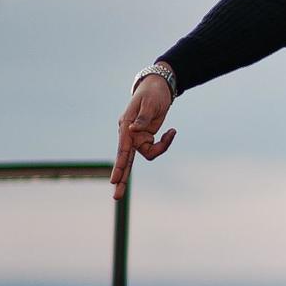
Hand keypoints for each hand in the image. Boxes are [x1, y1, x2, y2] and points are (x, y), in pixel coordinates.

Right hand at [111, 74, 175, 199]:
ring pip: (146, 154)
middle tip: (116, 197)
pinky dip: (165, 143)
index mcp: (125, 126)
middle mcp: (129, 134)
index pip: (122, 149)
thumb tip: (134, 130)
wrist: (159, 88)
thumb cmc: (152, 93)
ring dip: (161, 148)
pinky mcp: (146, 138)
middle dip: (122, 178)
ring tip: (171, 132)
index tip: (113, 180)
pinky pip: (155, 148)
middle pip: (125, 160)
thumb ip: (142, 117)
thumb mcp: (150, 103)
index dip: (119, 164)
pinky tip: (172, 131)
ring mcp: (137, 137)